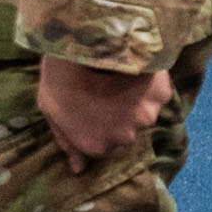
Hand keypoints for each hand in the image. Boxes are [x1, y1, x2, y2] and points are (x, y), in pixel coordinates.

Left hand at [38, 56, 168, 164]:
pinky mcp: (161, 95)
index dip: (96, 125)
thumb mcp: (49, 109)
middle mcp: (124, 138)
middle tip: (105, 92)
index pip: (101, 146)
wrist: (86, 41)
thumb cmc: (60, 76)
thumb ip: (66, 141)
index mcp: (96, 145)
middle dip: (116, 117)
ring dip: (134, 103)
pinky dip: (149, 87)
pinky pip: (156, 95)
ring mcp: (146, 117)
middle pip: (123, 132)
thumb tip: (79, 169)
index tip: (90, 107)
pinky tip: (136, 71)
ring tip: (120, 80)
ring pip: (142, 114)